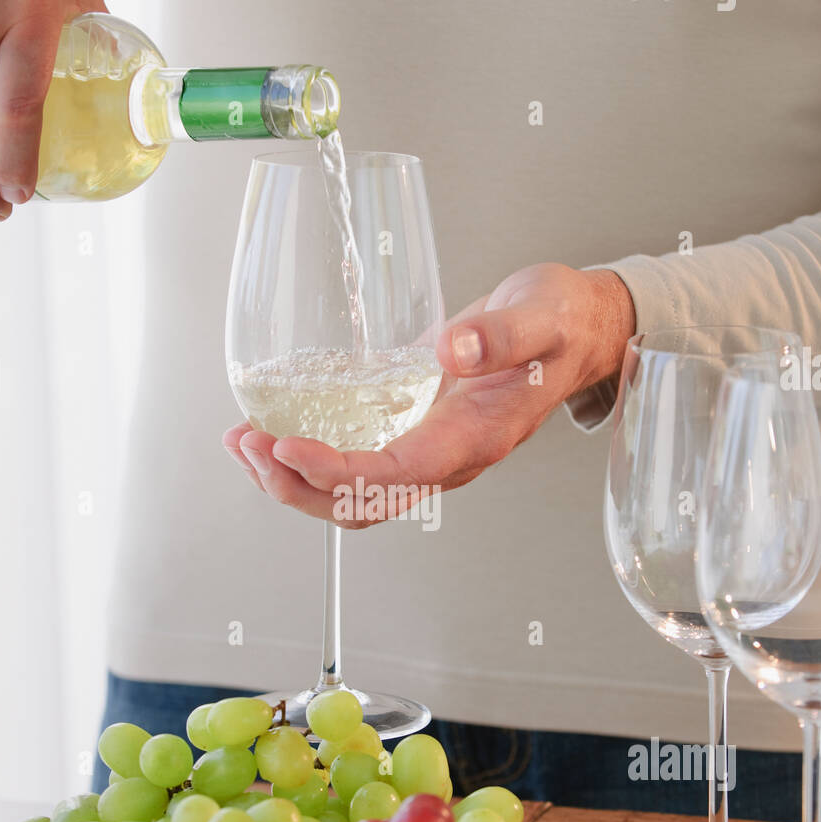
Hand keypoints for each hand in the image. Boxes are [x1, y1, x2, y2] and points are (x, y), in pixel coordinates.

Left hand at [223, 263, 635, 525]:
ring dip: (292, 479)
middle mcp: (447, 458)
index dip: (337, 471)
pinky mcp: (411, 431)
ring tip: (242, 443)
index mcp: (475, 438)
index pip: (396, 475)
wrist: (578, 332)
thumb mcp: (543, 317)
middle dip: (297, 485)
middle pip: (362, 503)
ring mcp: (427, 449)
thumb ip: (502, 335)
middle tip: (247, 445)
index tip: (287, 446)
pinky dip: (306, 457)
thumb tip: (453, 350)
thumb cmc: (562, 328)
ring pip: (352, 494)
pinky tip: (270, 429)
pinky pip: (354, 463)